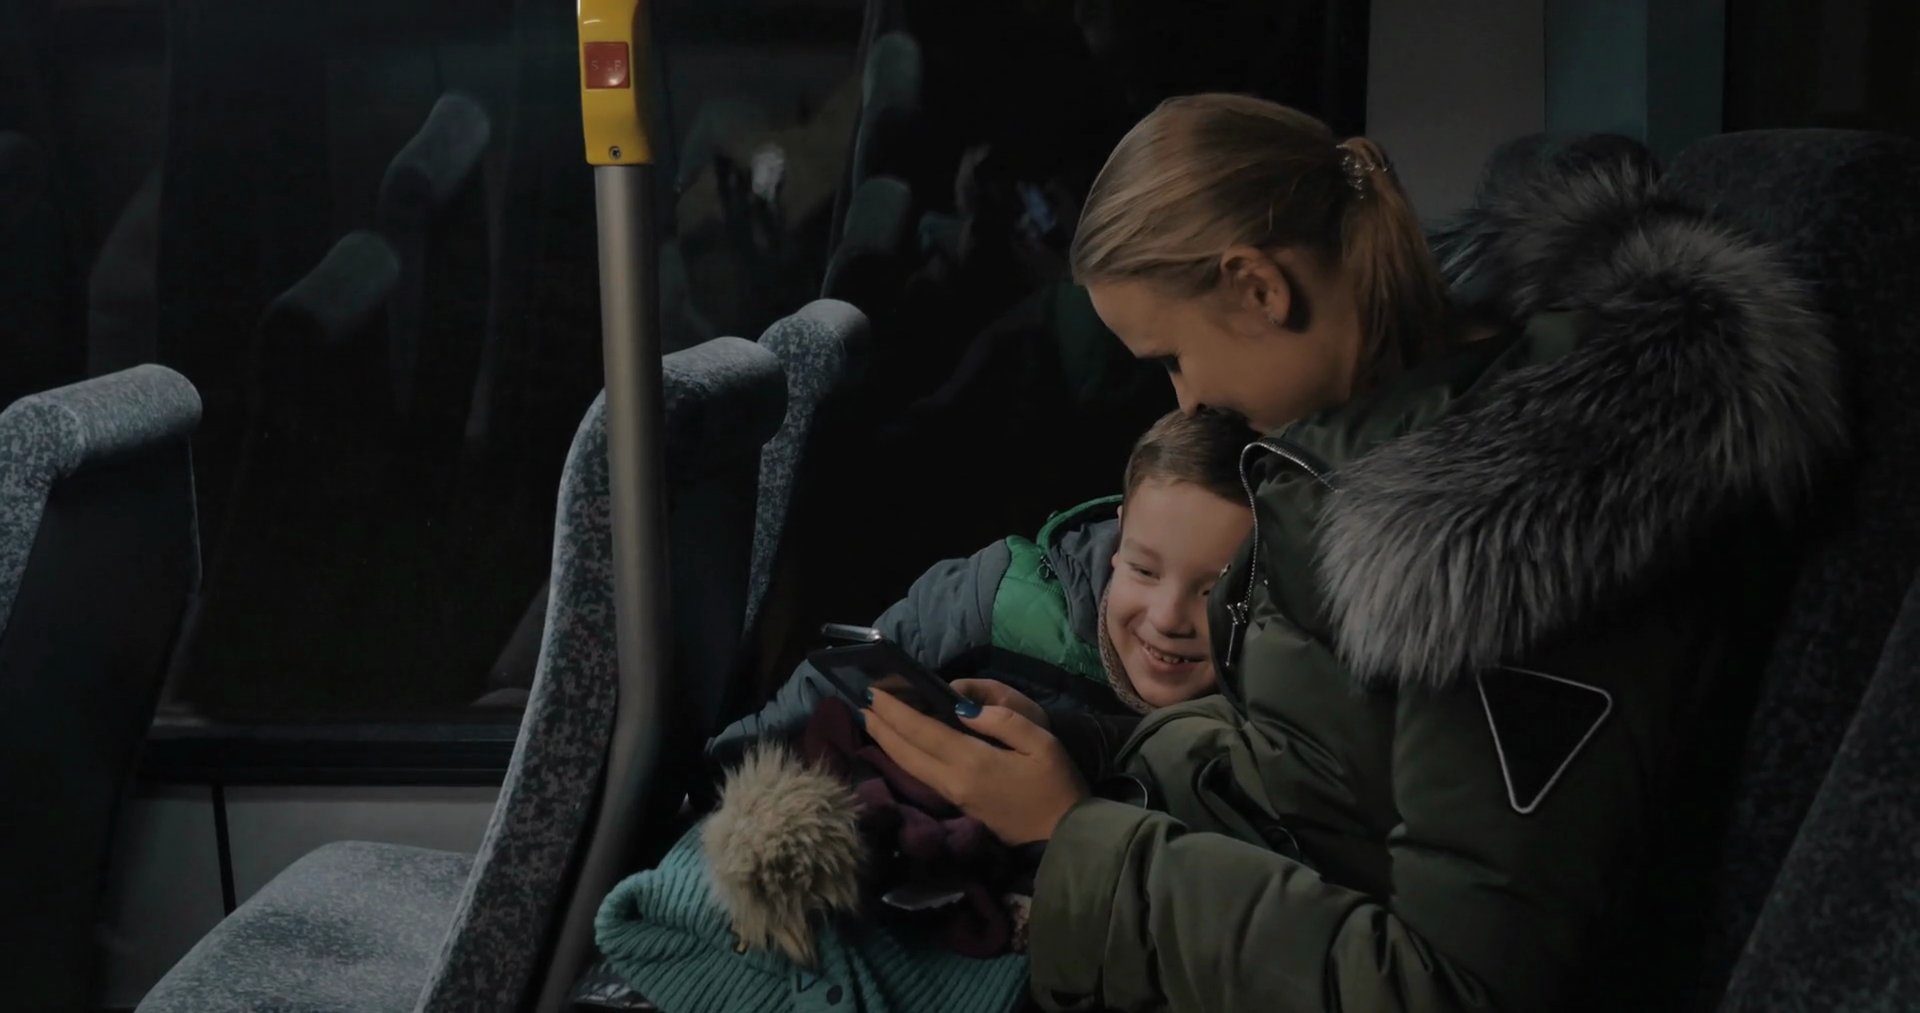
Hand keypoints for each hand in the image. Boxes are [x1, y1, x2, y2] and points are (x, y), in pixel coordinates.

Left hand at [862, 688, 1087, 845]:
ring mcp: (953, 798)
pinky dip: (904, 757)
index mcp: (972, 762)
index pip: (922, 732)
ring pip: (909, 767)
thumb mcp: (1041, 742)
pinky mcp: (958, 807)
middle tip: (863, 702)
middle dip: (882, 726)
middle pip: (906, 752)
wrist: (1063, 837)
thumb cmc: (1057, 784)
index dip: (895, 711)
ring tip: (872, 721)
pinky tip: (900, 747)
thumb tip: (962, 707)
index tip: (874, 692)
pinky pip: (921, 777)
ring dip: (887, 743)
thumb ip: (1002, 721)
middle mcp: (953, 781)